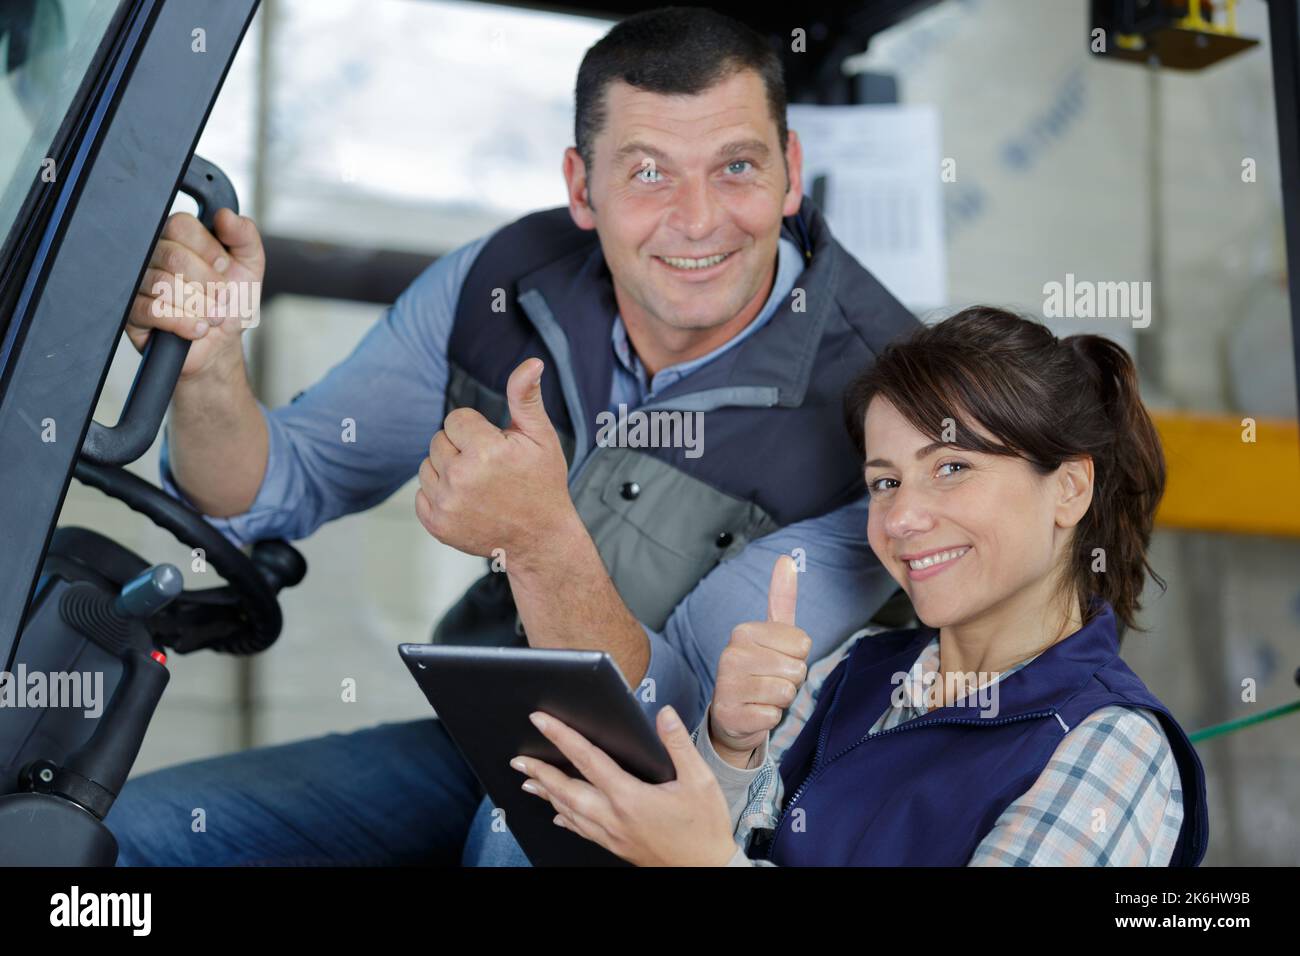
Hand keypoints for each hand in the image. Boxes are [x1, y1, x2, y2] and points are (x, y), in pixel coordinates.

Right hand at [126, 208, 264, 380]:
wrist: (220, 344)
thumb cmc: (230, 304)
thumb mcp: (249, 266)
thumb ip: (244, 236)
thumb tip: (225, 215)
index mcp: (179, 238)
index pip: (181, 225)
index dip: (209, 251)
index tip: (225, 269)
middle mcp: (155, 255)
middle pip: (172, 256)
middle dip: (208, 284)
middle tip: (221, 300)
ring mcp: (140, 282)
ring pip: (163, 284)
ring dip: (198, 306)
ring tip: (211, 317)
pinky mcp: (132, 311)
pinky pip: (152, 310)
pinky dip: (183, 322)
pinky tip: (196, 328)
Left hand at [414, 358, 573, 562]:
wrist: (541, 539)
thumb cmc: (543, 484)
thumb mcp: (542, 437)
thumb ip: (526, 397)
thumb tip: (532, 363)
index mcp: (486, 450)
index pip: (455, 419)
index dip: (477, 430)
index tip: (497, 448)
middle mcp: (461, 477)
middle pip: (438, 440)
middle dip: (461, 448)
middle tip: (489, 468)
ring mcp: (447, 504)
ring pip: (427, 466)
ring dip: (447, 470)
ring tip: (477, 484)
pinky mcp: (437, 525)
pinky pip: (421, 494)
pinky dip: (439, 495)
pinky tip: (466, 501)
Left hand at [511, 706, 737, 866]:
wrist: (707, 870)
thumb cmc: (704, 829)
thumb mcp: (700, 781)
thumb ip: (678, 745)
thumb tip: (664, 714)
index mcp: (630, 797)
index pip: (587, 759)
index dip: (562, 737)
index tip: (542, 721)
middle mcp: (614, 817)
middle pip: (566, 790)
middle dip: (540, 772)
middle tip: (519, 759)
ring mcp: (612, 834)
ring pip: (569, 812)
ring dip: (546, 794)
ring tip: (528, 781)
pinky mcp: (616, 846)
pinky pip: (581, 830)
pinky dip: (564, 818)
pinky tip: (557, 815)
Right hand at [708, 555, 810, 766]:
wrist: (733, 713)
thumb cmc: (760, 670)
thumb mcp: (773, 634)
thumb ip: (781, 598)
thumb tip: (787, 559)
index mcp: (744, 631)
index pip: (802, 644)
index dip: (797, 657)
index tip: (777, 660)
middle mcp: (731, 654)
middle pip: (796, 669)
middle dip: (791, 680)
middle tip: (770, 681)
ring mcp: (727, 685)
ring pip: (786, 693)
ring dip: (781, 700)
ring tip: (763, 696)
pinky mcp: (730, 714)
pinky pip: (773, 716)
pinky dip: (769, 717)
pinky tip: (754, 712)